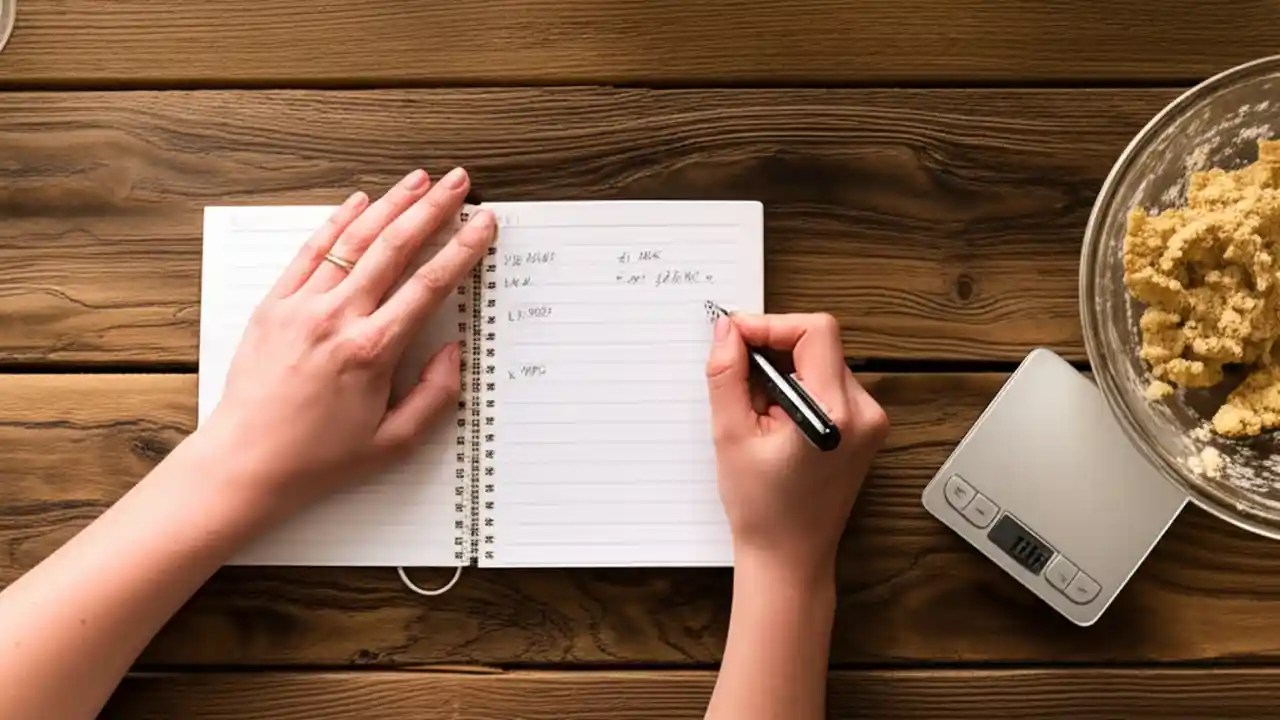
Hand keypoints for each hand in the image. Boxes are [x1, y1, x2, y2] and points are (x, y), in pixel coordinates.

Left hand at [199, 167, 495, 519]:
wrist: (244, 464)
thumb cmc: (317, 460)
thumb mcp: (393, 443)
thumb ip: (435, 396)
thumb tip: (454, 353)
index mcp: (372, 351)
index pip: (430, 285)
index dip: (463, 248)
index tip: (483, 223)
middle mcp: (338, 319)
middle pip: (395, 247)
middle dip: (433, 209)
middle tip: (459, 183)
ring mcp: (302, 307)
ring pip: (353, 240)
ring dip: (390, 204)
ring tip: (419, 179)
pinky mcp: (274, 306)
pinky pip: (309, 252)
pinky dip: (335, 222)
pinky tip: (358, 201)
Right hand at [705, 313, 888, 579]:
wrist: (789, 558)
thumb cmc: (763, 510)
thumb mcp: (730, 435)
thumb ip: (726, 374)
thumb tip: (727, 330)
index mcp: (836, 414)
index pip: (814, 332)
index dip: (770, 325)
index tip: (735, 336)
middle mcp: (864, 413)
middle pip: (818, 344)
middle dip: (772, 350)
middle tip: (738, 379)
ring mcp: (870, 421)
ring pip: (821, 362)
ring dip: (783, 371)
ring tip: (757, 411)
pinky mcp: (865, 428)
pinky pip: (828, 384)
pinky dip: (797, 388)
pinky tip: (775, 420)